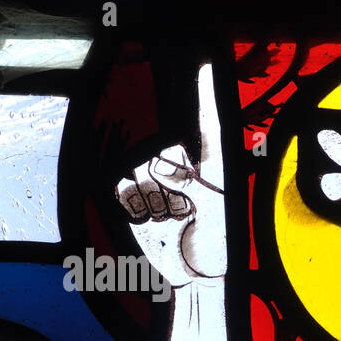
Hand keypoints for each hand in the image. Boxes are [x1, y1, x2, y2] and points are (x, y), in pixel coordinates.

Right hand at [115, 63, 226, 286]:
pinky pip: (124, 189)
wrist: (193, 278)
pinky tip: (154, 222)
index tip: (204, 62)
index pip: (208, 126)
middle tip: (186, 213)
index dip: (205, 94)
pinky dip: (137, 209)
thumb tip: (160, 169)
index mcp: (212, 168)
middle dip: (171, 184)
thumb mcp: (216, 216)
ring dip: (155, 202)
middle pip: (164, 153)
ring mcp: (158, 183)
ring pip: (140, 173)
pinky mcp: (136, 199)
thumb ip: (193, 189)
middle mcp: (183, 169)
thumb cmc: (215, 247)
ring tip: (173, 221)